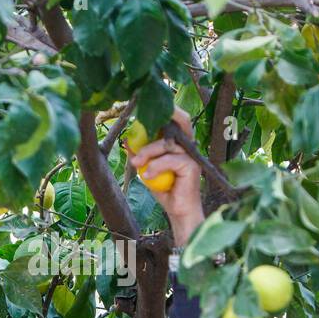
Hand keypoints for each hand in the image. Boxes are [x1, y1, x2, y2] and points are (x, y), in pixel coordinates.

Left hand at [126, 108, 204, 245]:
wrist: (178, 211)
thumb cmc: (165, 189)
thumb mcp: (148, 168)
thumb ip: (141, 154)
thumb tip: (127, 140)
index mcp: (179, 143)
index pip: (176, 119)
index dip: (167, 109)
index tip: (148, 105)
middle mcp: (188, 146)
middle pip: (182, 120)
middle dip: (169, 113)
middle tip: (148, 115)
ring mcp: (191, 155)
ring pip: (166, 144)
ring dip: (148, 152)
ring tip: (136, 164)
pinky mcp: (191, 166)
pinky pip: (169, 160)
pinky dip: (155, 167)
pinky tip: (148, 175)